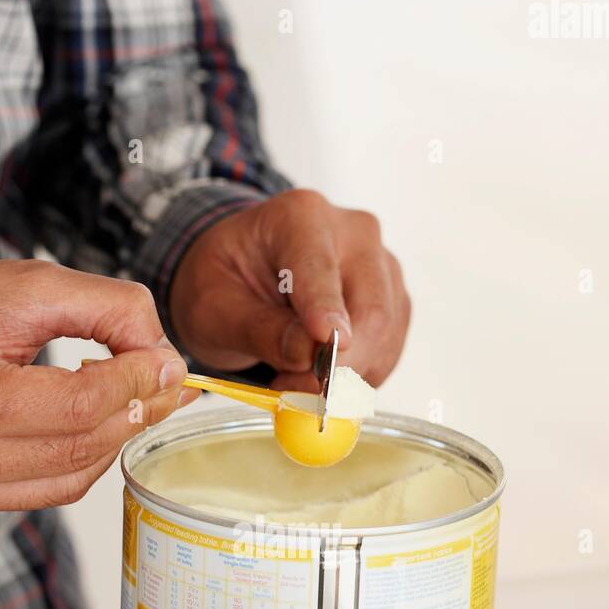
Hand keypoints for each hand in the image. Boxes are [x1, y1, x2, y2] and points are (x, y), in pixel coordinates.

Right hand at [0, 256, 195, 510]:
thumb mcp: (22, 286)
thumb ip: (105, 310)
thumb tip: (164, 357)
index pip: (77, 407)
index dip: (134, 384)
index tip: (168, 362)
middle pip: (79, 445)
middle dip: (137, 411)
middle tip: (170, 381)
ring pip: (70, 476)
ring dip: (117, 438)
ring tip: (143, 400)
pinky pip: (46, 490)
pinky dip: (85, 459)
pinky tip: (103, 425)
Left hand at [169, 189, 409, 391]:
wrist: (240, 273)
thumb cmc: (224, 282)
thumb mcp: (215, 308)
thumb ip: (258, 328)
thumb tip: (307, 354)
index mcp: (301, 217)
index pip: (322, 270)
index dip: (327, 313)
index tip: (328, 351)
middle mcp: (353, 232)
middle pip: (370, 310)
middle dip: (337, 366)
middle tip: (292, 391)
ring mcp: (381, 265)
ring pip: (385, 335)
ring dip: (345, 377)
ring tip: (295, 380)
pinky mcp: (393, 298)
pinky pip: (389, 349)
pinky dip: (357, 376)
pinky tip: (320, 374)